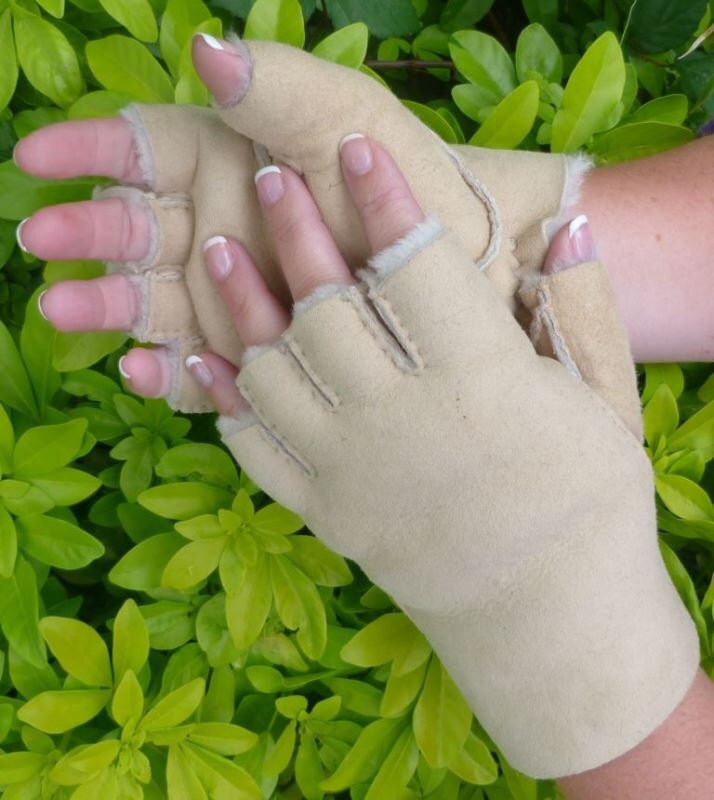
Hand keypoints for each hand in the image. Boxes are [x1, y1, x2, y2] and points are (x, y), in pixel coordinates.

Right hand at [13, 33, 589, 411]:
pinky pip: (205, 366)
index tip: (36, 156)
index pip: (144, 152)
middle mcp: (224, 229)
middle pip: (135, 231)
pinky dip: (172, 369)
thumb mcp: (346, 120)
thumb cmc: (410, 181)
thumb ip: (278, 88)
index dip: (88, 151)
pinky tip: (143, 367)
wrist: (470, 264)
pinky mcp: (262, 352)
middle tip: (40, 243)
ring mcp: (239, 295)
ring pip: (156, 301)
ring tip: (65, 310)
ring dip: (109, 306)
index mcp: (231, 164)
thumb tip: (202, 44)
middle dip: (86, 236)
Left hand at [191, 133, 698, 780]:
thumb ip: (588, 311)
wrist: (547, 616)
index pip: (418, 265)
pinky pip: (257, 446)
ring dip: (240, 303)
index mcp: (482, 384)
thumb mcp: (608, 402)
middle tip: (270, 177)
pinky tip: (208, 353)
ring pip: (273, 369)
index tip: (356, 148)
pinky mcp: (325, 510)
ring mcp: (351, 470)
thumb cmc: (590, 504)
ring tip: (219, 248)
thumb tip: (573, 225)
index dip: (385, 198)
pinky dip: (226, 396)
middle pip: (327, 306)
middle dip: (294, 230)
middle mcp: (402, 421)